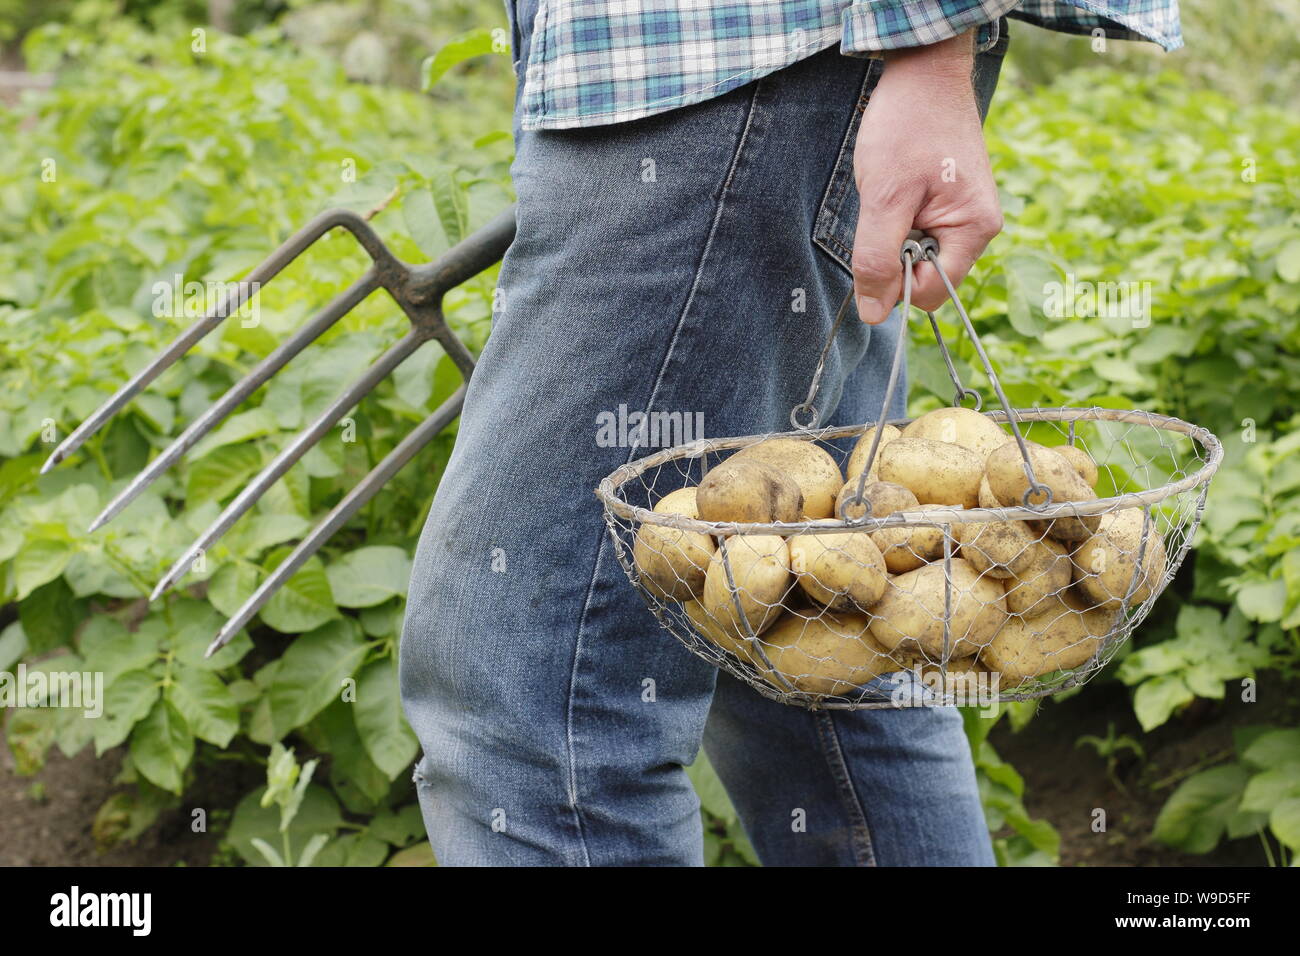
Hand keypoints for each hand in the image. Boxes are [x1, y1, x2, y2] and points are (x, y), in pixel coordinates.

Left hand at [851, 30, 1001, 323]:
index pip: (932, 293)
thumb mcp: (883, 198)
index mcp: (974, 231)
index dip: (897, 282)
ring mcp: (967, 217)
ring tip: (895, 194)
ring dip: (896, 235)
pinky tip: (900, 189)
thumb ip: (877, 259)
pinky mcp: (952, 205)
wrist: (924, 73)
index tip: (879, 243)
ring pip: (920, 256)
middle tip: (888, 210)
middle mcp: (980, 229)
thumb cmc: (907, 127)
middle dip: (897, 256)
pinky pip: (920, 233)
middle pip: (927, 277)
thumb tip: (874, 315)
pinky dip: (900, 220)